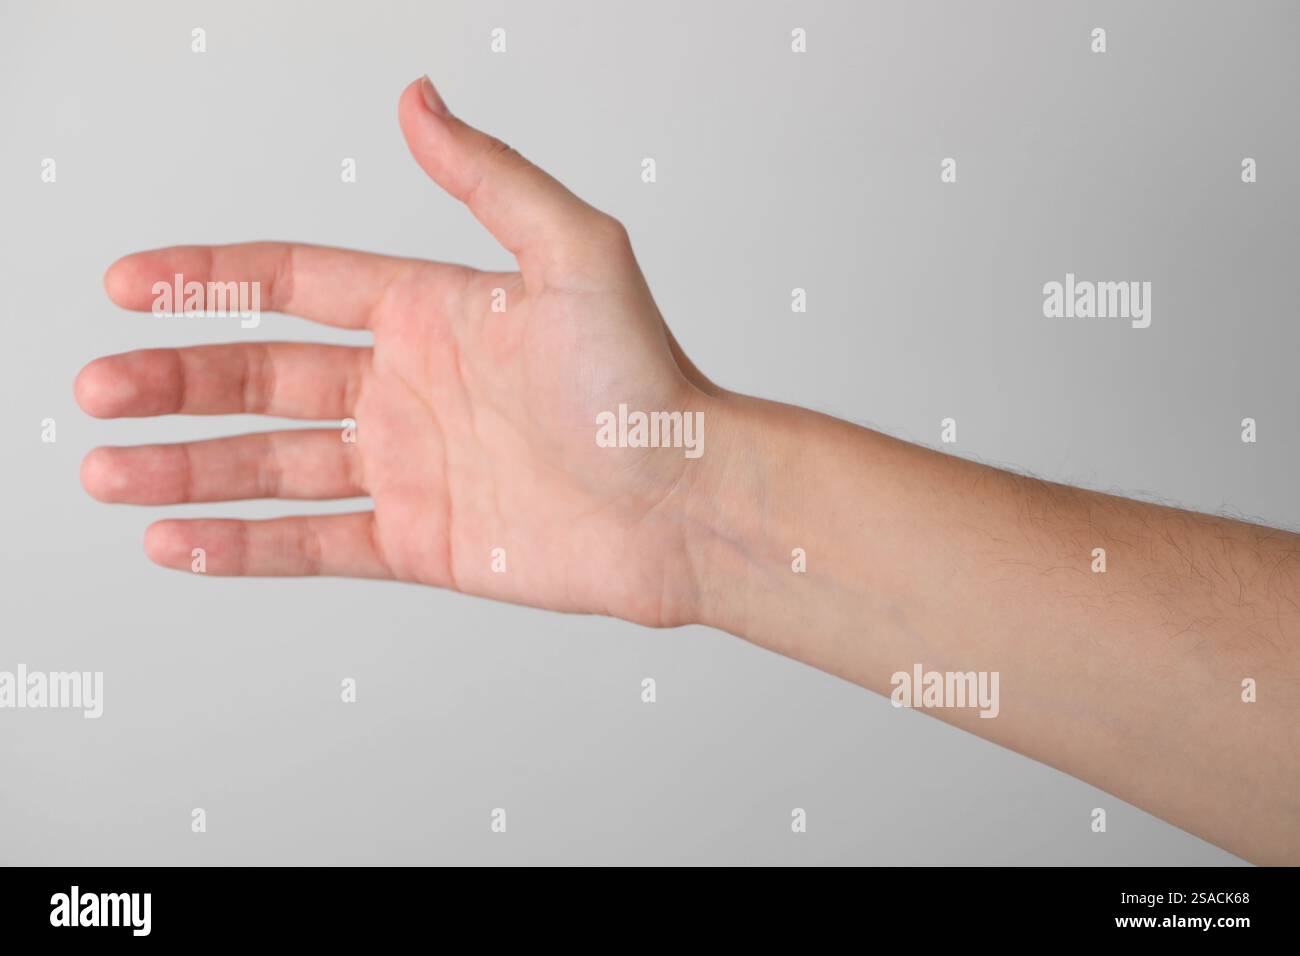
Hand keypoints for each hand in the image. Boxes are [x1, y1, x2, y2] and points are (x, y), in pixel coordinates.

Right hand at [76, 77, 722, 626]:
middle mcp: (407, 386)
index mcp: (428, 311)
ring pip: (272, 465)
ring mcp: (409, 467)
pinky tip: (177, 540)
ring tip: (107, 471)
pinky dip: (243, 546)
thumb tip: (416, 97)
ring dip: (188, 469)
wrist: (685, 503)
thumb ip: (487, 179)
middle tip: (100, 391)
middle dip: (176, 380)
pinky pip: (314, 543)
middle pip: (261, 375)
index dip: (209, 280)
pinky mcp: (421, 541)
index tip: (130, 284)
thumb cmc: (645, 380)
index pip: (293, 283)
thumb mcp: (574, 253)